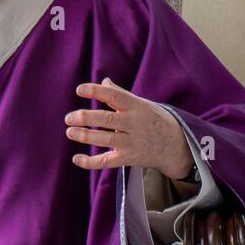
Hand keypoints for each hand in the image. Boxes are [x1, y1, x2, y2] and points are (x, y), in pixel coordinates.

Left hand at [65, 77, 192, 177]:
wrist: (176, 145)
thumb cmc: (154, 120)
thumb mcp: (142, 104)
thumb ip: (120, 95)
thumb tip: (104, 81)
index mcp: (136, 106)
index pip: (115, 96)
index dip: (96, 92)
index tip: (80, 90)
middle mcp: (134, 124)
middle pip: (107, 119)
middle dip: (86, 118)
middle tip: (69, 117)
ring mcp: (132, 142)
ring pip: (105, 140)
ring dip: (85, 136)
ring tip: (70, 132)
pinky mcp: (128, 158)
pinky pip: (107, 162)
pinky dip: (90, 162)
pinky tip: (76, 158)